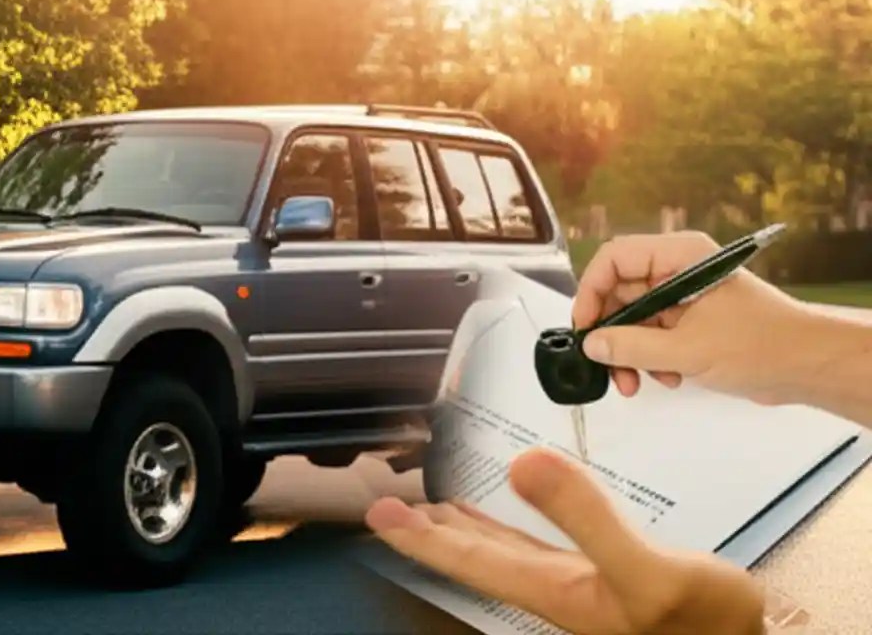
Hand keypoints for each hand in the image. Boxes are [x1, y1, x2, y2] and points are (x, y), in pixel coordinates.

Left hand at [366, 448, 764, 634]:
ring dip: (457, 532)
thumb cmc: (702, 622)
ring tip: (424, 513)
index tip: (380, 514)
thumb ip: (586, 517)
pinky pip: (527, 548)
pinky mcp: (593, 575)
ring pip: (495, 553)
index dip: (421, 536)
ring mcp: (571, 583)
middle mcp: (552, 587)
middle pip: (473, 558)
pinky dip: (499, 529)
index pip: (470, 559)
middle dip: (426, 534)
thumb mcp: (647, 569)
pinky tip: (493, 520)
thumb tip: (525, 463)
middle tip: (384, 511)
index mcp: (553, 588)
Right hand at [572, 231, 809, 404]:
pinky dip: (650, 357)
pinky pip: (654, 333)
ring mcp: (685, 296)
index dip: (592, 291)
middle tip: (606, 364)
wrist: (810, 366)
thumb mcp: (688, 350)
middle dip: (611, 332)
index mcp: (680, 257)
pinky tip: (665, 378)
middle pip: (620, 291)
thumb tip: (592, 344)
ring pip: (634, 318)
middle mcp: (678, 270)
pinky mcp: (692, 320)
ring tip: (636, 382)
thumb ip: (632, 347)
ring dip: (630, 351)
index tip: (586, 327)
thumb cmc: (764, 345)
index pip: (615, 259)